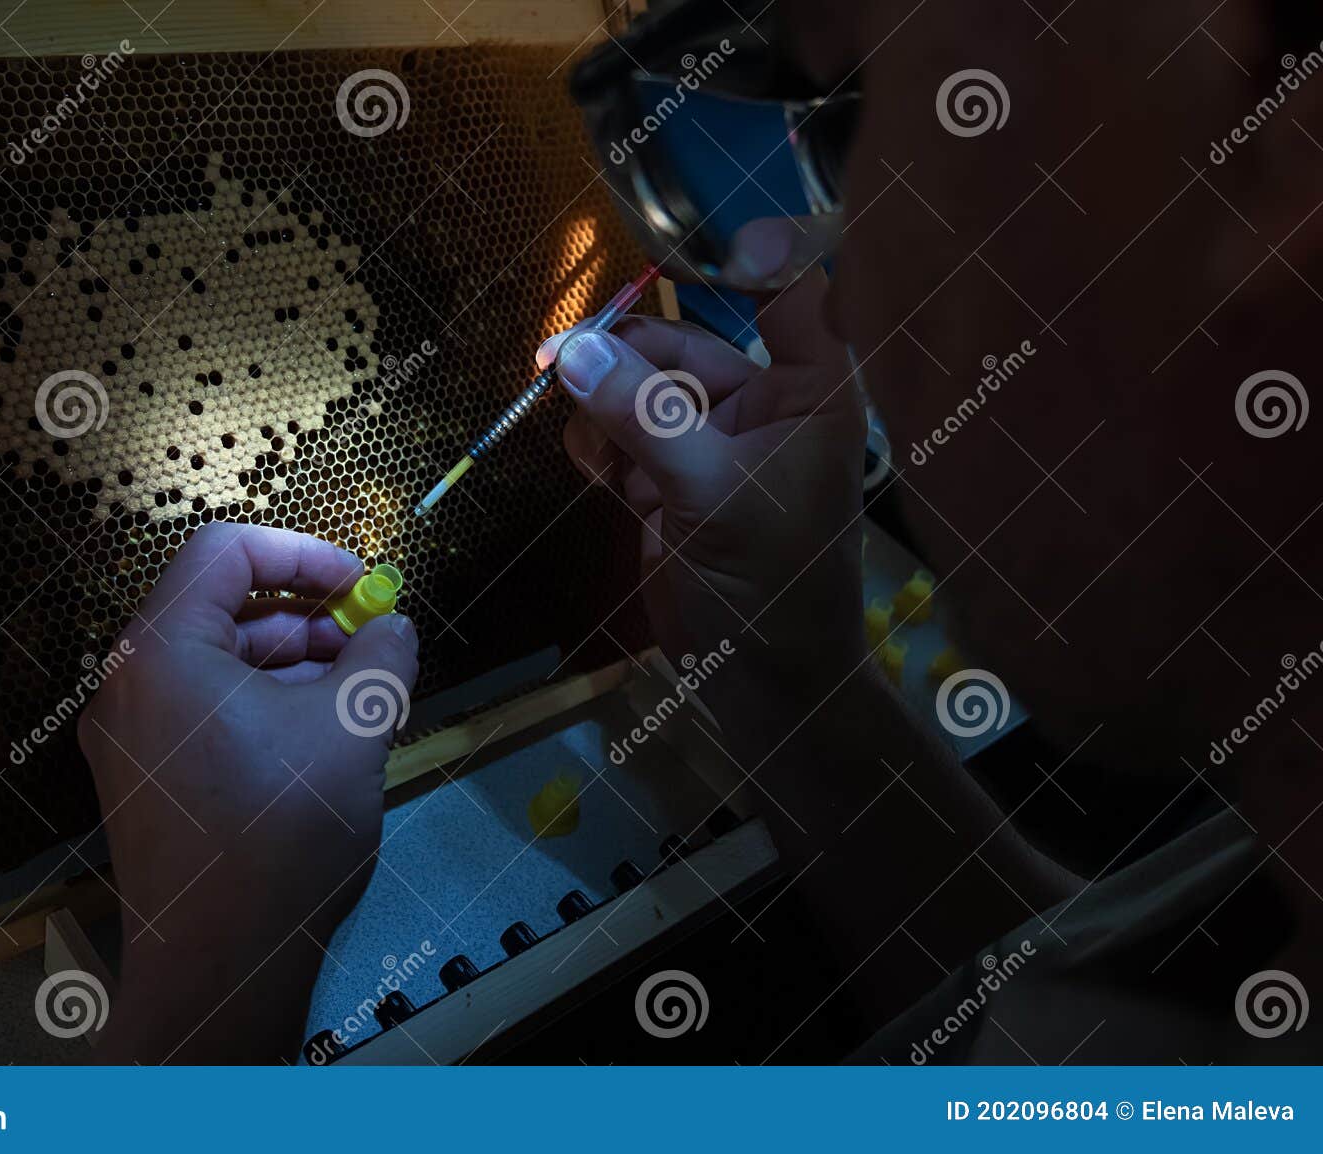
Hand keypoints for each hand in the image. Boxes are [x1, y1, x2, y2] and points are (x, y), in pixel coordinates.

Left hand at [79, 522, 417, 1060]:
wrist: (216, 971)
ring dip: (292, 666)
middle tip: (372, 648)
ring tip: (358, 700)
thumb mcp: (352, 730)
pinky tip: (321, 744)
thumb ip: (381, 658)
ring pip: (217, 665)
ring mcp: (128, 739)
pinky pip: (203, 714)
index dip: (304, 552)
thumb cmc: (279, 836)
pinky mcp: (143, 784)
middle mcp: (127, 685)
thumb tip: (392, 627)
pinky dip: (263, 709)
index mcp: (160, 650)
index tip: (363, 585)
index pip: (225, 549)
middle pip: (220, 607)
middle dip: (306, 616)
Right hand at [540, 231, 866, 693]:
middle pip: (685, 340)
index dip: (752, 256)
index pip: (793, 292)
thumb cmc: (771, 585)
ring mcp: (709, 444)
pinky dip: (595, 438)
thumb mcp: (713, 492)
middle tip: (559, 353)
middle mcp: (763, 406)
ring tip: (566, 408)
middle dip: (626, 347)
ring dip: (601, 394)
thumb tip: (572, 351)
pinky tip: (588, 460)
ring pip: (641, 386)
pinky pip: (619, 433)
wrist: (758, 686)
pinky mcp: (665, 482)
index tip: (692, 249)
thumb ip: (643, 417)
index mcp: (812, 391)